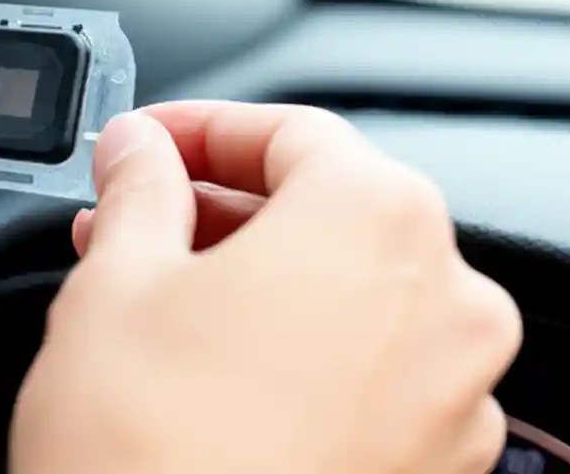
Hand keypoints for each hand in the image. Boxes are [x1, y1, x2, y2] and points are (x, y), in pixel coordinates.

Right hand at [12, 103, 520, 473]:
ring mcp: (454, 392)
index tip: (147, 145)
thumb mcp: (115, 283)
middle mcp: (445, 299)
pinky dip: (301, 350)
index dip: (199, 129)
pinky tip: (220, 367)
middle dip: (219, 209)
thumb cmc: (150, 456)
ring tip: (164, 296)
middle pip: (327, 210)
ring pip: (348, 293)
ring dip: (257, 279)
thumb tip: (139, 151)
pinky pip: (369, 370)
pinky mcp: (437, 464)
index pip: (290, 131)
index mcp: (377, 220)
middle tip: (139, 220)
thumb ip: (138, 187)